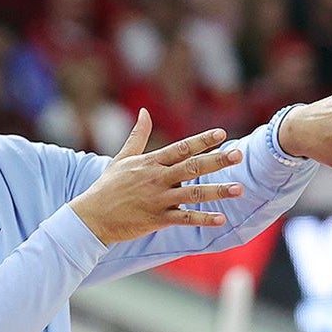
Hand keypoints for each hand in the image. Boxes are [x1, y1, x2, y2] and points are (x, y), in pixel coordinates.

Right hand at [70, 109, 244, 244]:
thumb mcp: (122, 158)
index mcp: (151, 162)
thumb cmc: (107, 186)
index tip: (222, 134)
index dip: (202, 140)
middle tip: (238, 155)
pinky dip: (203, 219)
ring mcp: (158, 199)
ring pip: (193, 193)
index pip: (181, 148)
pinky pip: (185, 218)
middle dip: (217, 160)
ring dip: (217, 191)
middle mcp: (157, 178)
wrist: (92, 216)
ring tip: (239, 189)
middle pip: (192, 167)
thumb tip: (145, 111)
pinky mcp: (157, 219)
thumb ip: (137, 135)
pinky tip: (221, 219)